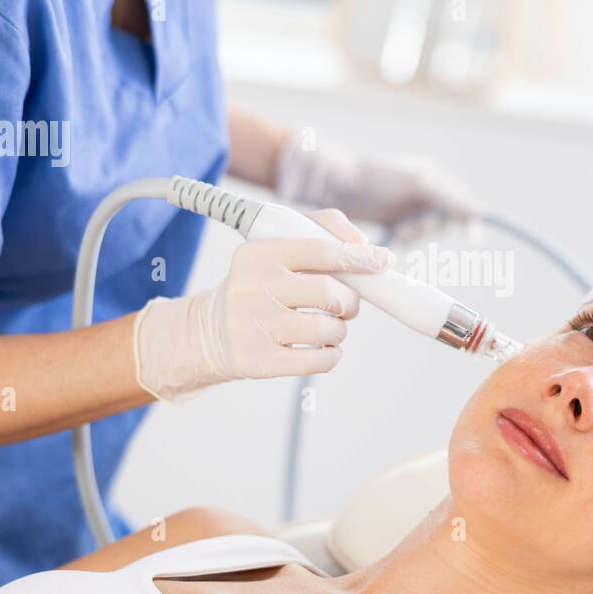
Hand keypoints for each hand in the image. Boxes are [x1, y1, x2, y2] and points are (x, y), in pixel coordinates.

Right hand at [133, 209, 394, 401]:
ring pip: (327, 329)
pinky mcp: (256, 361)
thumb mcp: (276, 248)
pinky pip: (317, 361)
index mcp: (259, 254)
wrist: (209, 332)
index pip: (322, 251)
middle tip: (346, 304)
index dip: (359, 258)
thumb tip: (370, 250)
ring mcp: (252, 326)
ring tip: (330, 327)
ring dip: (340, 330)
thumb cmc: (259, 285)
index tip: (383, 263)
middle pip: (329, 293)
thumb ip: (323, 232)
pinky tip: (324, 349)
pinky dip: (331, 356)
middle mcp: (252, 287)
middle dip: (350, 300)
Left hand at [274, 133, 481, 231]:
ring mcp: (409, 208)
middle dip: (431, 226)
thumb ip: (448, 196)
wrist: (337, 183)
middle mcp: (425, 192)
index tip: (471, 236)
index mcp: (435, 177)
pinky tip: (395, 235)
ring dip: (417, 233)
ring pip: (427, 231)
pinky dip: (405, 239)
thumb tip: (479, 211)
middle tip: (412, 226)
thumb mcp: (418, 183)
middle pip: (445, 219)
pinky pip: (411, 237)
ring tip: (401, 230)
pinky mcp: (395, 221)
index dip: (466, 218)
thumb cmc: (377, 177)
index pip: (462, 202)